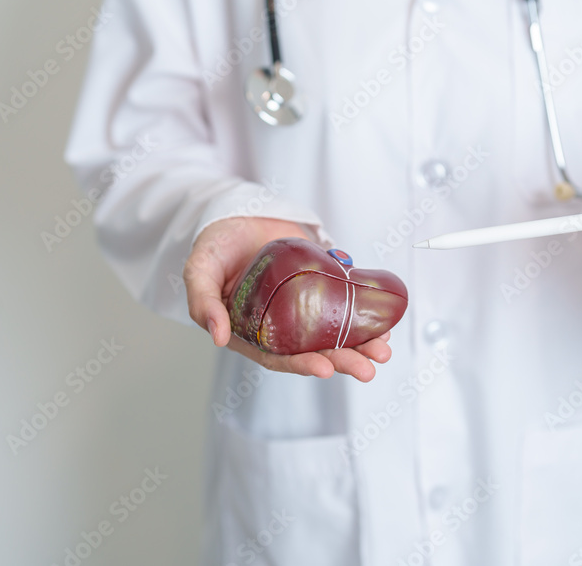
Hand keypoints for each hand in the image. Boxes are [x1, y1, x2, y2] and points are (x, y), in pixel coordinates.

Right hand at [183, 217, 392, 380]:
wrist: (238, 212)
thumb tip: (218, 338)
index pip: (278, 356)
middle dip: (342, 360)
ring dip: (360, 345)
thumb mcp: (199, 271)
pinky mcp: (321, 284)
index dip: (301, 364)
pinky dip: (365, 316)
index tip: (324, 369)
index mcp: (250, 331)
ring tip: (382, 352)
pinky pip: (346, 303)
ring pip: (335, 332)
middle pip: (313, 350)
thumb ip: (203, 302)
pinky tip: (383, 325)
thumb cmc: (214, 245)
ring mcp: (303, 306)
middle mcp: (280, 325)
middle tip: (367, 368)